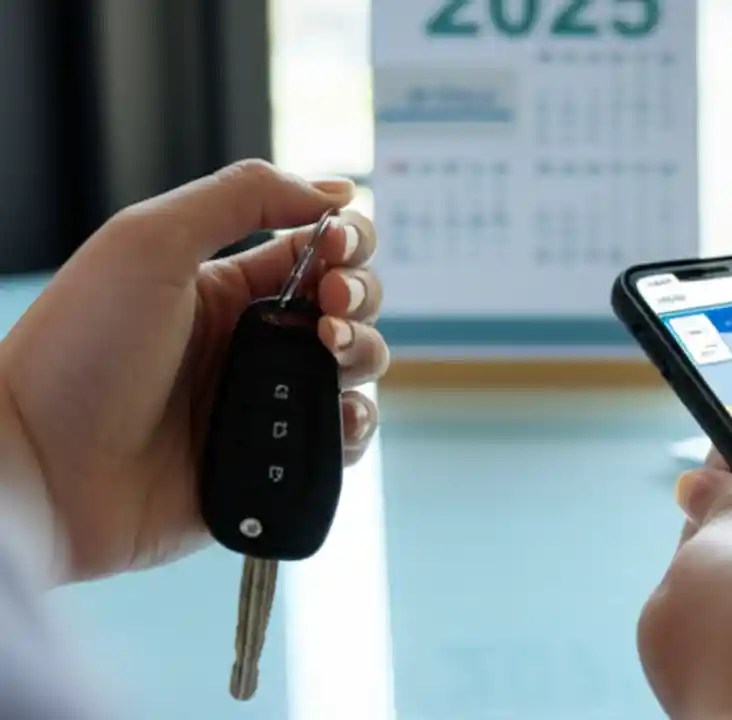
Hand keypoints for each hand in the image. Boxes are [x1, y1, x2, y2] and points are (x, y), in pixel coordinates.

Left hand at [0, 160, 388, 581]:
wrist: (40, 471)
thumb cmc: (78, 351)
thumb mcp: (149, 242)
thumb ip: (242, 197)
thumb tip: (339, 190)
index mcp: (226, 288)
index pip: (317, 251)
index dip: (344, 242)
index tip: (334, 249)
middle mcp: (252, 345)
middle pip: (349, 308)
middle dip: (360, 296)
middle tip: (331, 307)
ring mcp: (263, 407)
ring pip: (354, 372)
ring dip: (366, 352)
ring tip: (331, 352)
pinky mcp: (271, 466)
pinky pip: (339, 444)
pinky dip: (356, 426)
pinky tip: (339, 415)